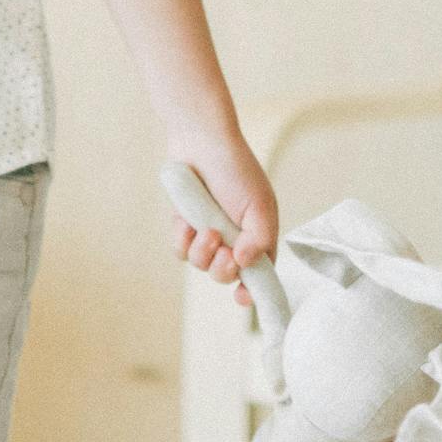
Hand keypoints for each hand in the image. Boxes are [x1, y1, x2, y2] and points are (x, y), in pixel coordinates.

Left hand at [168, 134, 278, 304]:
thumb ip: (260, 241)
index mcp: (258, 235)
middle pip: (227, 276)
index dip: (254, 291)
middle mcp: (235, 238)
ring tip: (204, 229)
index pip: (261, 274)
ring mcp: (209, 233)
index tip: (244, 298)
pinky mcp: (186, 226)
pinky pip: (181, 251)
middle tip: (223, 253)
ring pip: (202, 265)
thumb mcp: (259, 206)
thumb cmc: (236, 170)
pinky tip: (187, 223)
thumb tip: (247, 266)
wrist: (200, 142)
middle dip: (223, 270)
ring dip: (202, 252)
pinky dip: (183, 241)